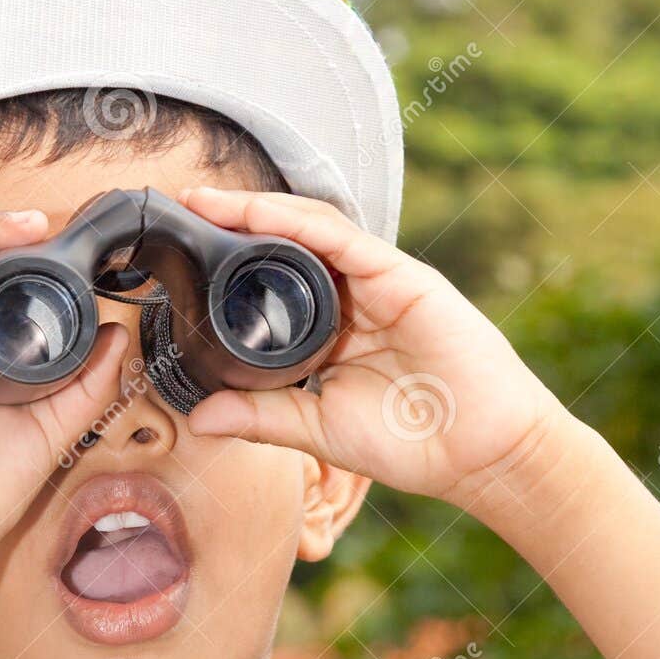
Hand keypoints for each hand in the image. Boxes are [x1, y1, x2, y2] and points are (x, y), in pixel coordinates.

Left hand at [177, 188, 566, 513]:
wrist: (479, 456)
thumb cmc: (409, 443)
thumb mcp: (316, 429)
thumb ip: (261, 416)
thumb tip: (201, 417)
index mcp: (332, 330)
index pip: (273, 280)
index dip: (229, 261)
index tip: (180, 253)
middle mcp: (354, 298)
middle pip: (288, 244)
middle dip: (235, 221)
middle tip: (184, 206)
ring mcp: (379, 284)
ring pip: (311, 230)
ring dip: (258, 211)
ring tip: (208, 202)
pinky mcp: (404, 279)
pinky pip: (344, 240)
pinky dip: (299, 223)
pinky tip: (259, 213)